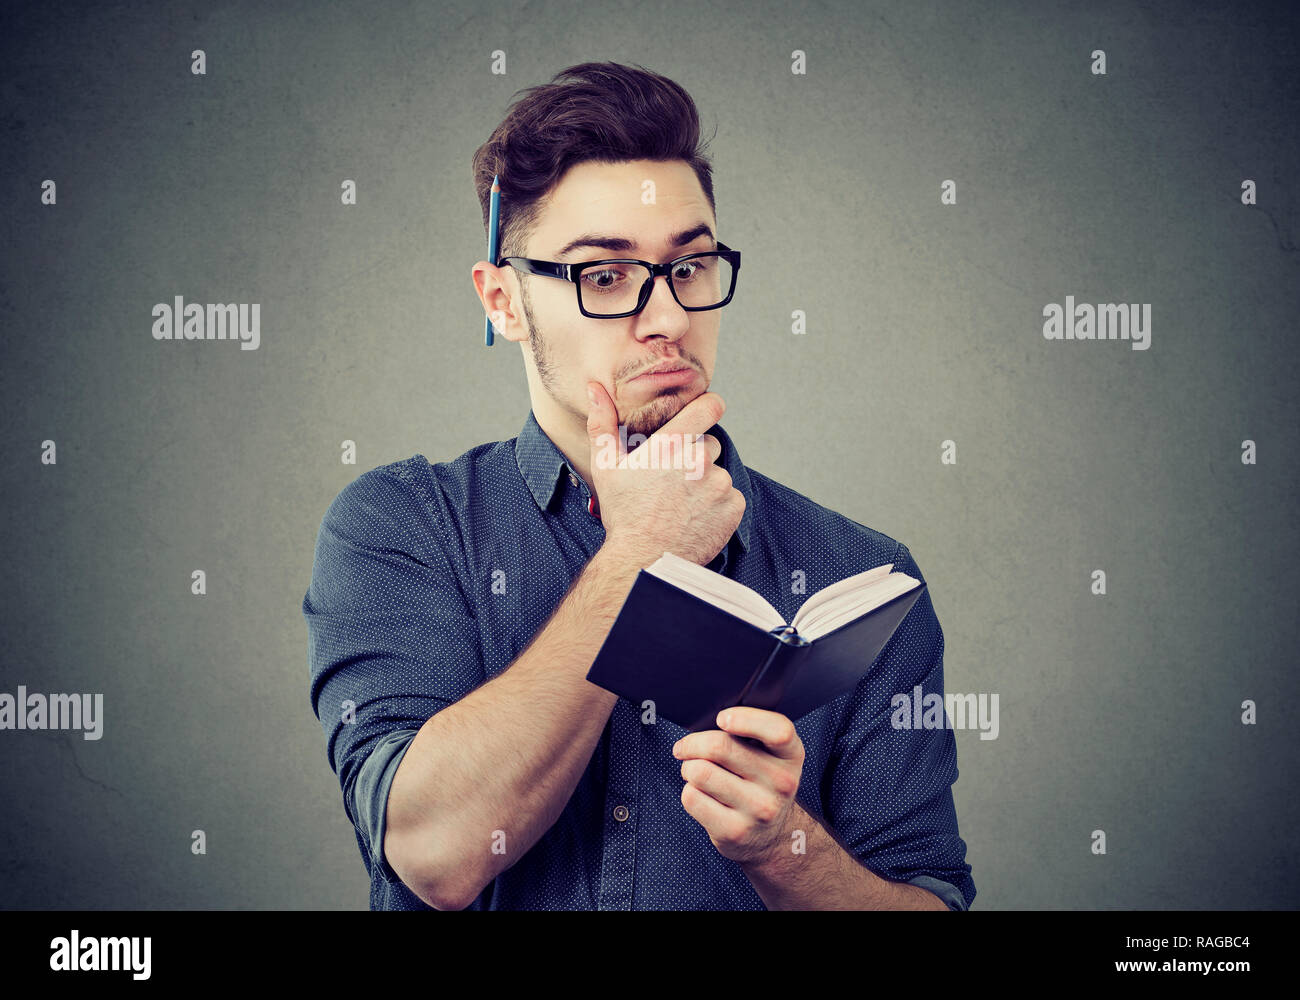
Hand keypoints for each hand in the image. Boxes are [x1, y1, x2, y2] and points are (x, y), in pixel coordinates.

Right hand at [585, 380, 743, 566]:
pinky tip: (695, 517)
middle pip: (710, 445)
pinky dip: (718, 506)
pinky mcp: (733, 507)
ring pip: (719, 473)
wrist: (644, 560)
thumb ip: (602, 423)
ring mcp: (720, 485)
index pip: (709, 406)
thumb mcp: (606, 467)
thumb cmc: (623, 514)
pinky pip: (731, 497)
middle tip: (673, 481)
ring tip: (681, 504)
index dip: (709, 406)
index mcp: (672, 444)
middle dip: (695, 458)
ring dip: (706, 484)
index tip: (705, 412)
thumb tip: (595, 389)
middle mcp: (701, 460)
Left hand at [672, 707, 805, 864]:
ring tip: (697, 773)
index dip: (745, 719)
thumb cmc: (762, 784)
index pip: (778, 730)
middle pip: (720, 747)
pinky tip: (702, 795)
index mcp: (791, 755)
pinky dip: (689, 791)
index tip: (722, 719)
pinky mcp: (734, 831)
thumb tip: (704, 722)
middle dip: (693, 744)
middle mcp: (780, 783)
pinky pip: (691, 797)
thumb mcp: (772, 755)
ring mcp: (759, 810)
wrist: (772, 837)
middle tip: (687, 748)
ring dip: (688, 768)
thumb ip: (751, 732)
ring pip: (700, 772)